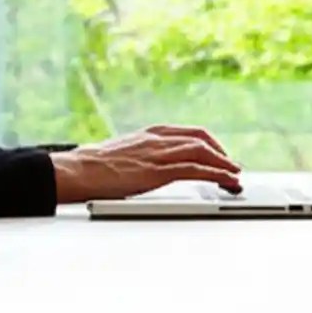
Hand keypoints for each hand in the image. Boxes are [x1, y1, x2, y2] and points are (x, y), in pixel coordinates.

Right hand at [49, 125, 242, 202]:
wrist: (75, 170)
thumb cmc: (92, 166)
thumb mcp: (125, 153)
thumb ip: (143, 155)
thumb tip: (150, 166)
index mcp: (151, 133)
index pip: (191, 132)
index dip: (211, 143)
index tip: (220, 154)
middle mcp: (159, 139)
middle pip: (202, 139)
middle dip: (221, 152)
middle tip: (232, 166)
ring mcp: (159, 154)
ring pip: (203, 152)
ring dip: (224, 164)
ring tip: (235, 175)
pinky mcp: (158, 172)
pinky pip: (195, 169)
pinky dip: (216, 174)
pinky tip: (226, 180)